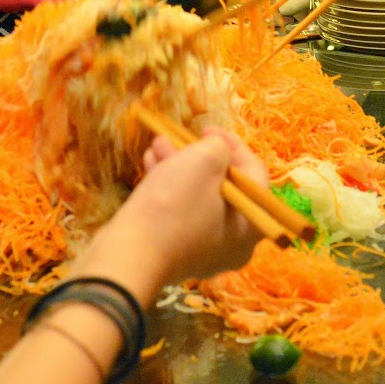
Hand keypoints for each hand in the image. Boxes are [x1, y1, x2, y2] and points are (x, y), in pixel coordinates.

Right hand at [83, 129, 267, 293]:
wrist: (130, 253)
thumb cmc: (177, 203)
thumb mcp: (205, 160)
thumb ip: (219, 148)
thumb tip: (216, 151)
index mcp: (252, 225)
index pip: (253, 175)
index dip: (232, 144)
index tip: (207, 129)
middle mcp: (234, 244)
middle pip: (223, 187)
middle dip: (199, 155)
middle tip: (181, 136)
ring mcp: (204, 252)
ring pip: (197, 198)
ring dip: (179, 166)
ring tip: (157, 144)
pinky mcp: (175, 253)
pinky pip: (180, 213)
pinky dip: (168, 187)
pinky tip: (150, 164)